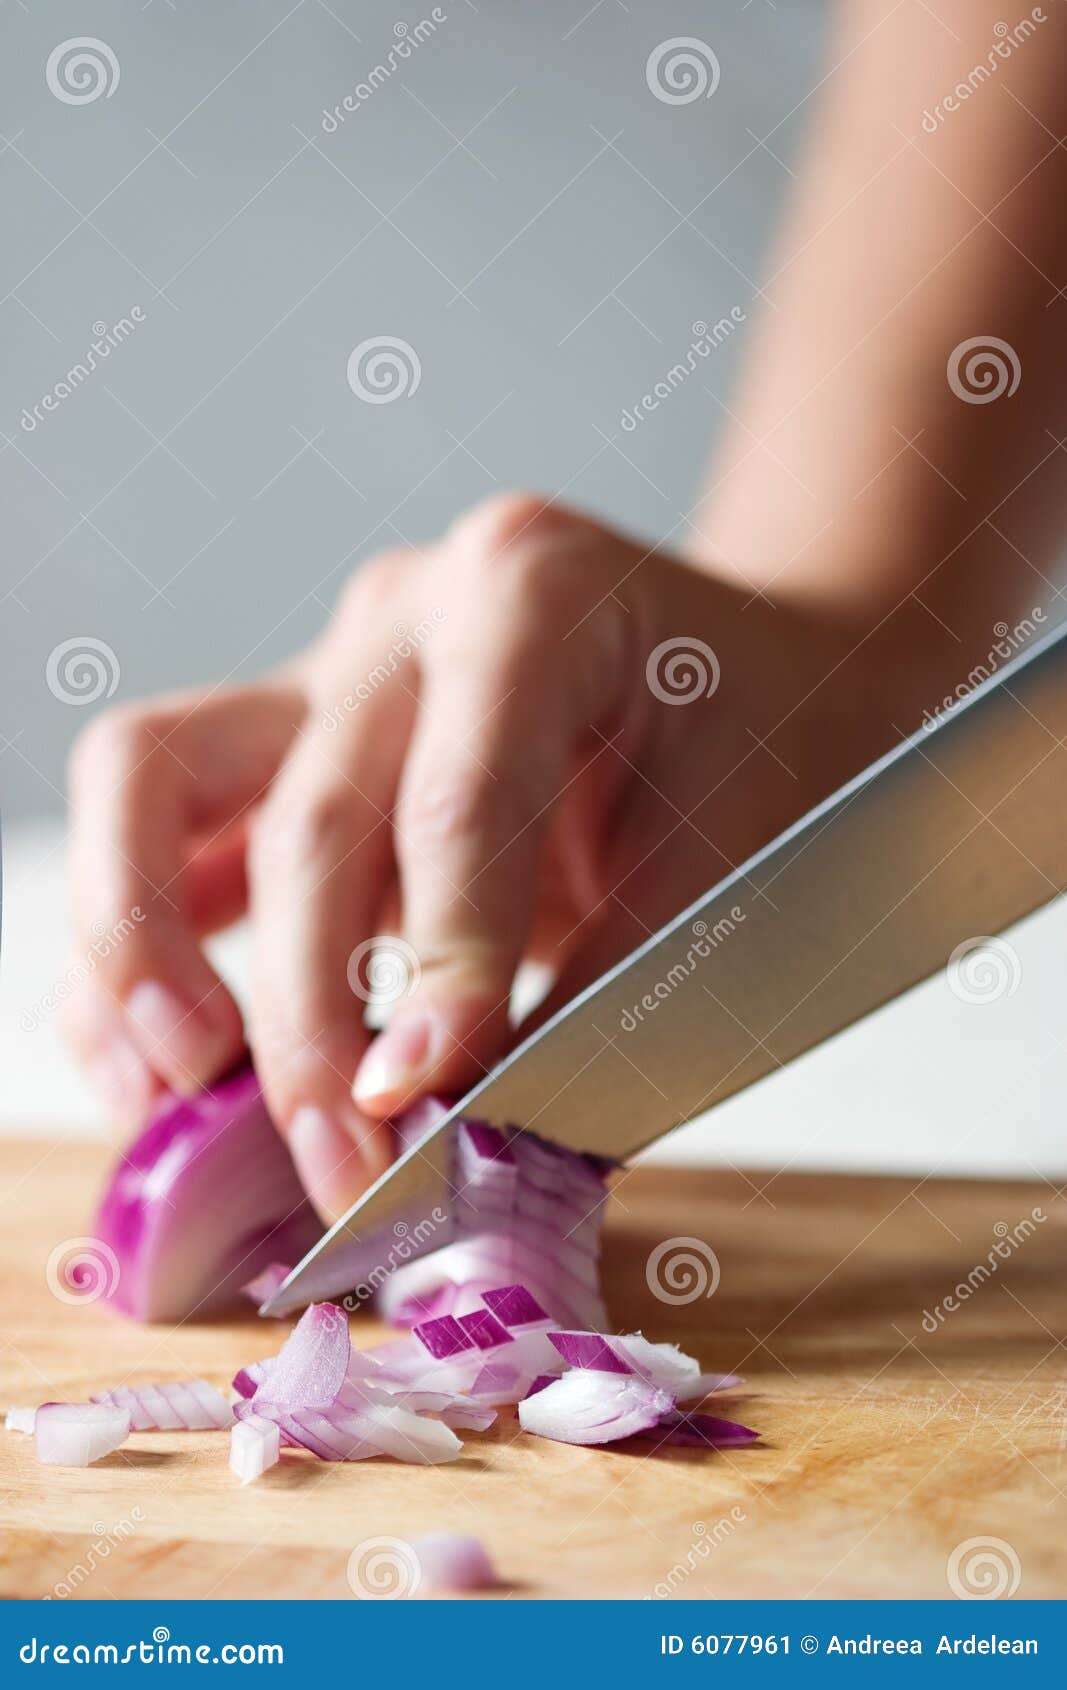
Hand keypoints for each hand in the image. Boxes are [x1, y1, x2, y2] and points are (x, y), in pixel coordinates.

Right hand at [65, 493, 878, 1219]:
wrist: (764, 670)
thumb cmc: (776, 744)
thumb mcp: (737, 852)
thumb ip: (609, 987)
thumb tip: (472, 1137)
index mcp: (534, 588)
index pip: (460, 794)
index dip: (433, 962)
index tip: (418, 1102)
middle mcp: (408, 610)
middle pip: (308, 814)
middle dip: (308, 1019)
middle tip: (343, 1171)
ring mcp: (330, 665)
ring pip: (152, 777)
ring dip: (138, 950)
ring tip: (168, 1099)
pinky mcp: (286, 739)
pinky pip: (160, 824)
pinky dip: (130, 944)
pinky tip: (149, 1066)